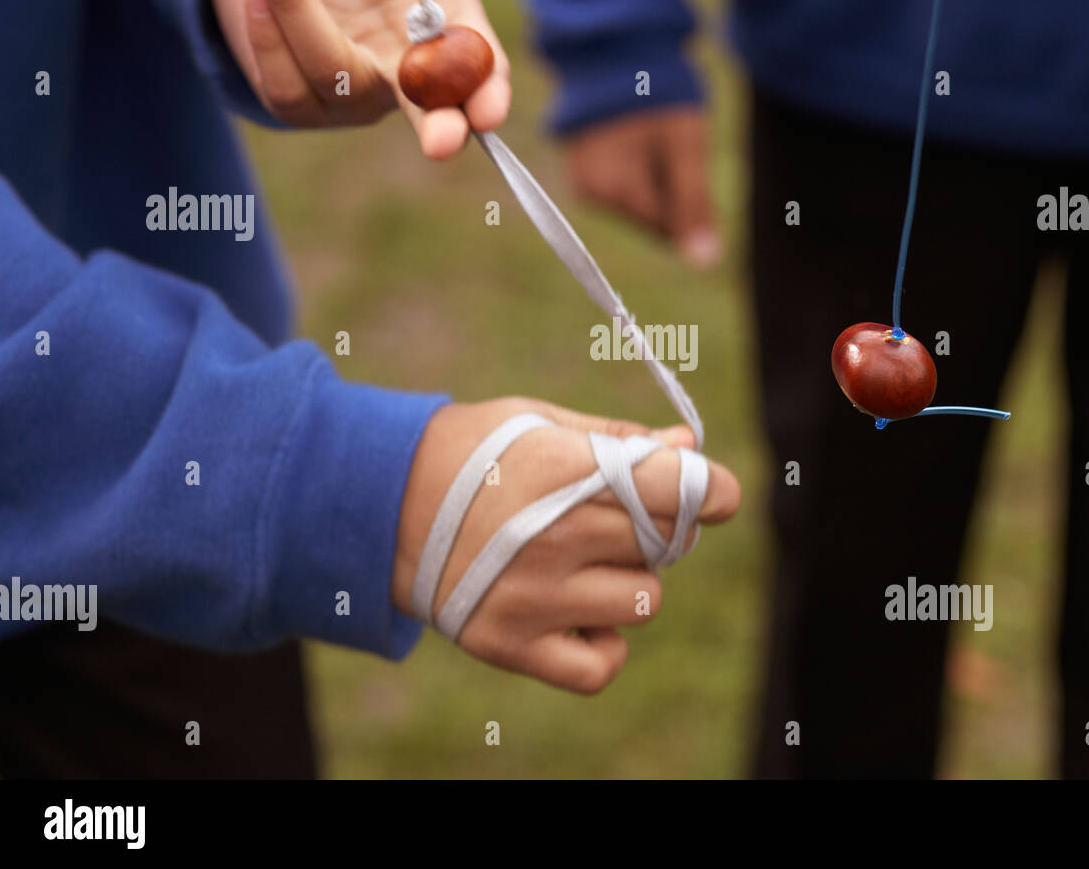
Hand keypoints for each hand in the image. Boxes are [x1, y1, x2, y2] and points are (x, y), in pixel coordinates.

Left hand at [209, 0, 510, 158]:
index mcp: (446, 27)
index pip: (481, 74)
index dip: (488, 96)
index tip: (486, 110)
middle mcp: (406, 70)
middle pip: (432, 117)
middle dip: (440, 131)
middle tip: (441, 143)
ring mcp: (355, 92)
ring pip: (338, 82)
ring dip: (299, 17)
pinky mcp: (302, 101)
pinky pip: (288, 91)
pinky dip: (269, 40)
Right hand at [394, 396, 740, 692]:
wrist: (376, 502)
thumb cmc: (473, 452)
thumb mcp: (540, 422)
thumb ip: (619, 439)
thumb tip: (692, 448)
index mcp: (564, 469)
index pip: (679, 488)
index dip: (711, 488)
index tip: (711, 490)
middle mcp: (552, 537)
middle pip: (668, 542)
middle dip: (660, 525)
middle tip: (617, 515)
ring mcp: (531, 598)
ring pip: (645, 601)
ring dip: (630, 581)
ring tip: (584, 561)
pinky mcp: (511, 645)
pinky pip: (603, 666)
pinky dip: (603, 643)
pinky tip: (576, 612)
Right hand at [566, 108, 720, 267]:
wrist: (617, 47)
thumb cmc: (656, 94)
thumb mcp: (685, 146)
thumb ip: (694, 205)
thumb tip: (705, 261)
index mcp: (613, 190)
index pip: (666, 227)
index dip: (688, 198)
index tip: (685, 156)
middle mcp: (590, 193)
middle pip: (650, 215)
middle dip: (669, 186)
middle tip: (667, 140)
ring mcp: (582, 181)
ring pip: (638, 201)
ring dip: (654, 175)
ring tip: (650, 132)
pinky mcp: (582, 168)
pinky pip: (622, 185)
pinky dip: (638, 166)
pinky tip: (636, 133)